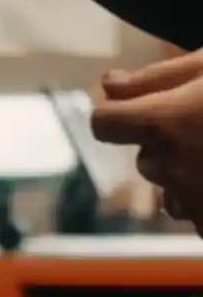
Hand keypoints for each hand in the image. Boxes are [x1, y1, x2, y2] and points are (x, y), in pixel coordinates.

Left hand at [91, 50, 202, 234]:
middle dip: (170, 147)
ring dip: (189, 179)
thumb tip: (106, 85)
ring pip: (172, 192)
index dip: (119, 117)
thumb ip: (154, 77)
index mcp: (163, 123)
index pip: (103, 124)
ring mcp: (197, 203)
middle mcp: (172, 167)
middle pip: (146, 158)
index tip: (140, 111)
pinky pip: (197, 218)